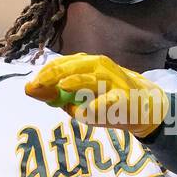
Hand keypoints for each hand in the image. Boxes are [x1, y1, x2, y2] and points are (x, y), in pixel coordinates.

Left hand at [24, 53, 169, 137]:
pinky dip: (99, 106)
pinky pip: (110, 101)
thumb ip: (60, 94)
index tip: (30, 85)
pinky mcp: (125, 99)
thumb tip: (32, 91)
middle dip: (55, 75)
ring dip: (76, 84)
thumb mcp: (82, 96)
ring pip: (93, 80)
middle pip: (76, 66)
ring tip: (61, 89)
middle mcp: (102, 68)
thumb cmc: (109, 100)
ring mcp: (114, 82)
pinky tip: (87, 112)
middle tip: (38, 86)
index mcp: (90, 64)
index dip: (46, 73)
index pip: (64, 63)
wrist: (145, 108)